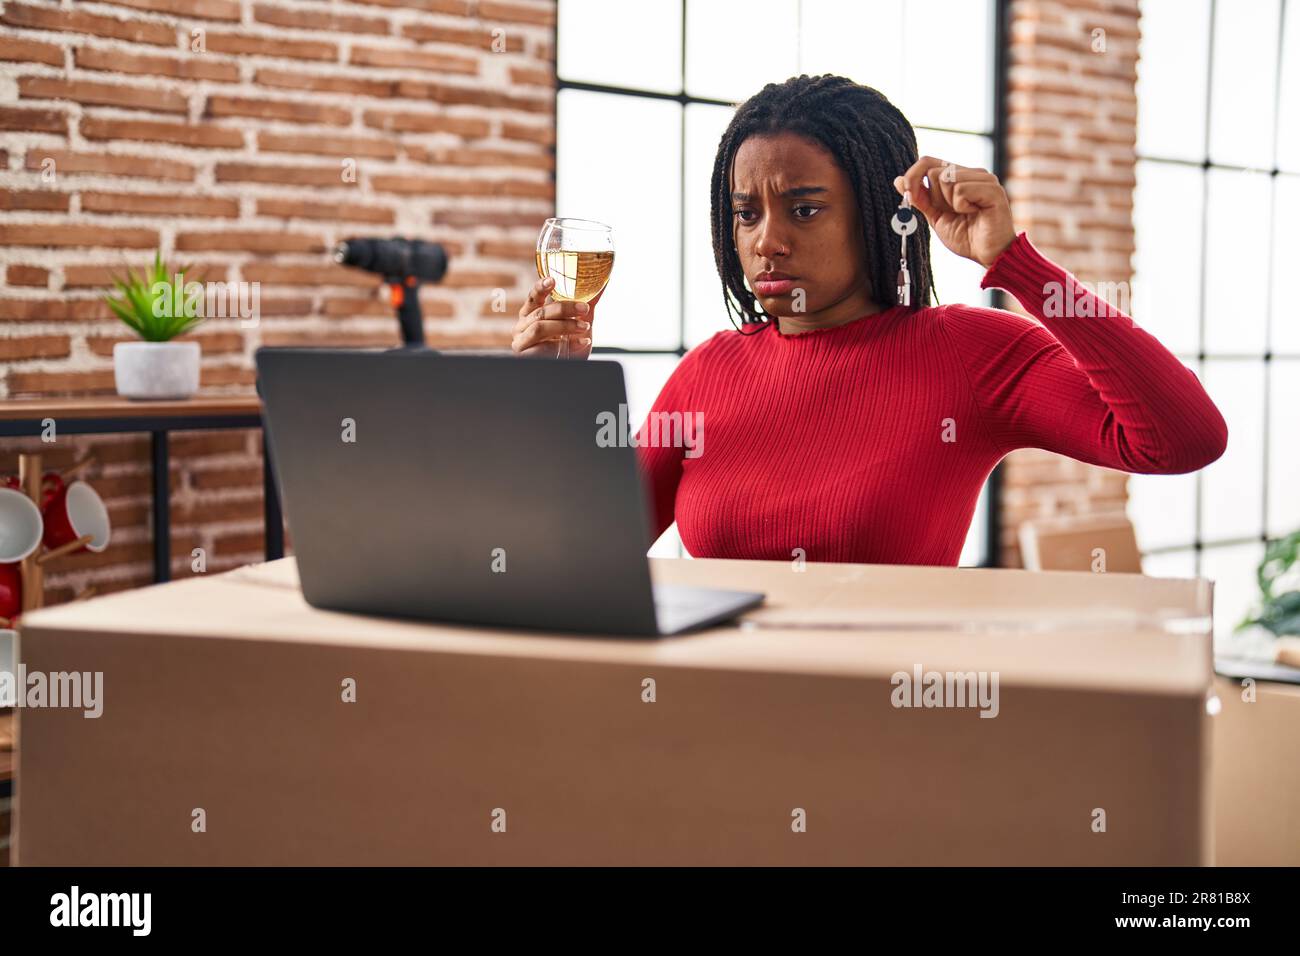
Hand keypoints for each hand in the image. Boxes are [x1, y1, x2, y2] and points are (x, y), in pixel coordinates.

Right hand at [511, 277, 604, 358]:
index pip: (533, 297)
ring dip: (565, 326)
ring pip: (539, 328)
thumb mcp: (578, 324)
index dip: (540, 287)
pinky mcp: (524, 357)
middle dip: (564, 309)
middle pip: (540, 312)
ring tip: (584, 327)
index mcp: (531, 314)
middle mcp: (522, 326)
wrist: (568, 370)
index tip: (552, 280)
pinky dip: (565, 344)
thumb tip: (600, 286)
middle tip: (585, 309)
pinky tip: (581, 343)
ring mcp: (521, 342)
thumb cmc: (568, 347)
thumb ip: (583, 306)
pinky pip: (544, 348)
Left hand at [895, 158, 1015, 269]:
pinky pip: (961, 189)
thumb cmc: (966, 237)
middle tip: (953, 213)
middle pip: (935, 172)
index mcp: (959, 176)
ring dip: (949, 203)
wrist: (988, 255)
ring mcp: (984, 178)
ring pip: (947, 178)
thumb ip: (920, 198)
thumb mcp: (935, 217)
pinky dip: (962, 206)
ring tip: (966, 214)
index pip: (928, 162)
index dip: (913, 176)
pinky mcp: (992, 188)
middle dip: (936, 199)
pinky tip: (975, 213)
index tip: (908, 195)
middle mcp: (972, 172)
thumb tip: (899, 180)